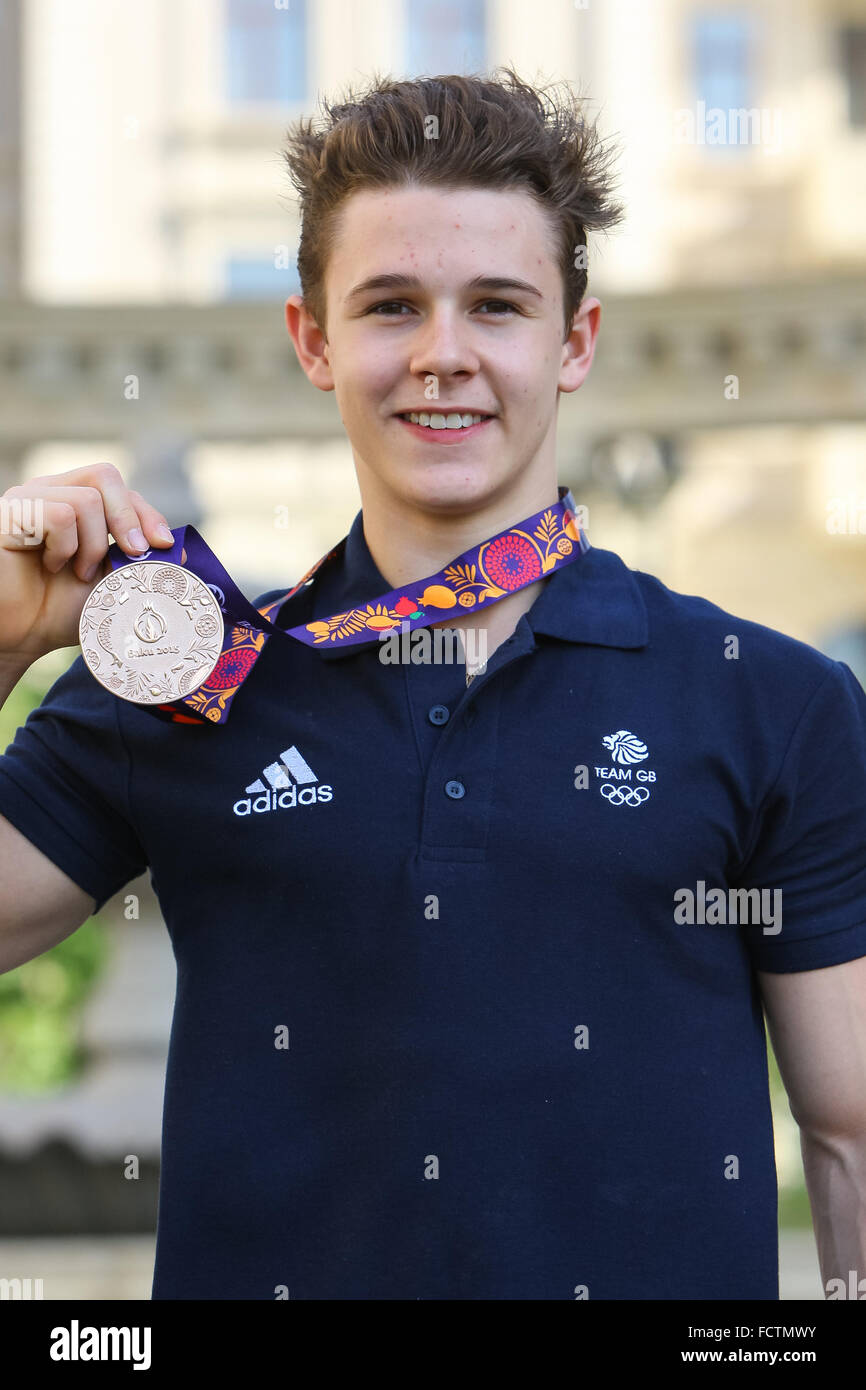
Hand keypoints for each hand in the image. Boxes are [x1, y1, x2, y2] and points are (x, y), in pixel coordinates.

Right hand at [0, 463, 175, 662]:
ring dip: (93, 546)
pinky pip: (59, 514)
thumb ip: (142, 564)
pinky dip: (66, 548)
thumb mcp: (112, 584)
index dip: (145, 511)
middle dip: (128, 517)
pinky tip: (50, 566)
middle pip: (105, 475)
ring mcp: (29, 498)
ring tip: (77, 573)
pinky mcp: (11, 512)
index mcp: (74, 501)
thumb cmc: (60, 611)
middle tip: (132, 555)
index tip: (163, 544)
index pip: (117, 486)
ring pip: (86, 499)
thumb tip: (182, 552)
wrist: (19, 636)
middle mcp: (51, 491)